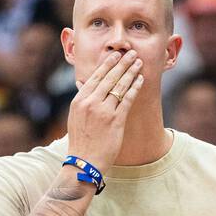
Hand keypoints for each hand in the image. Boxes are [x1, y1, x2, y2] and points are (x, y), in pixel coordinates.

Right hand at [66, 50, 143, 177]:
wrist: (84, 161)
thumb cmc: (80, 141)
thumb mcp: (75, 116)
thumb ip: (81, 99)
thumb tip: (82, 83)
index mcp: (80, 100)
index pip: (95, 77)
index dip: (107, 64)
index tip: (115, 55)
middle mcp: (91, 103)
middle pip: (109, 78)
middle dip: (122, 63)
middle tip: (131, 53)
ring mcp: (104, 111)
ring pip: (120, 86)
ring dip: (131, 72)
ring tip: (138, 62)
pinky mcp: (116, 121)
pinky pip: (127, 99)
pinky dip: (135, 88)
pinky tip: (140, 80)